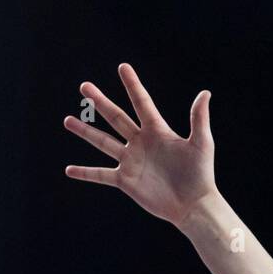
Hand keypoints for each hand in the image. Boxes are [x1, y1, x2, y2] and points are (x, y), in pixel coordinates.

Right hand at [64, 63, 216, 228]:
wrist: (194, 206)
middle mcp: (141, 143)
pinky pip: (101, 175)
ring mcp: (132, 162)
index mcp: (158, 131)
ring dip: (85, 132)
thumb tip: (205, 93)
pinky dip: (85, 173)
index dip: (133, 86)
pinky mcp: (126, 181)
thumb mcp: (201, 144)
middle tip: (84, 86)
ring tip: (67, 120)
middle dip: (100, 102)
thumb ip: (198, 118)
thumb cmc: (201, 175)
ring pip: (103, 143)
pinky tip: (69, 170)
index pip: (141, 103)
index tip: (123, 67)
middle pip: (116, 118)